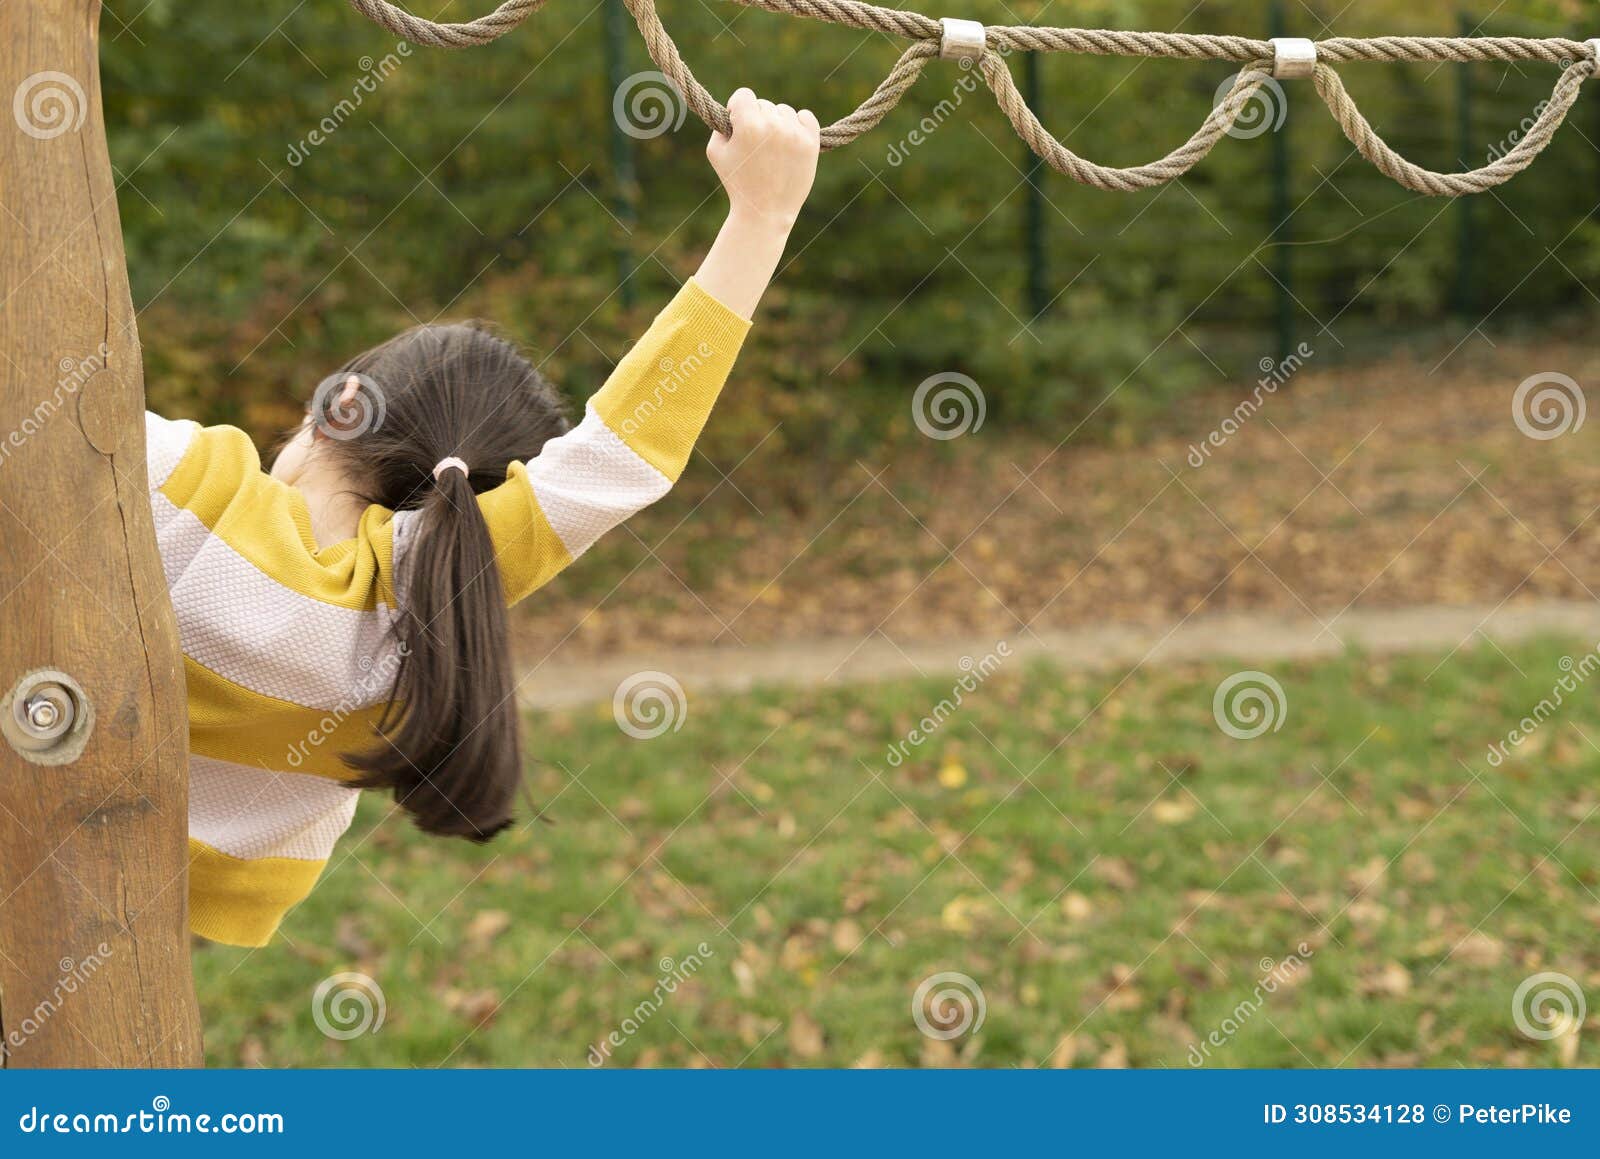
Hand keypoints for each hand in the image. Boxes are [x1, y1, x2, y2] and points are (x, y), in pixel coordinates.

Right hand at [706, 88, 820, 231]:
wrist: (765, 212)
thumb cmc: (737, 183)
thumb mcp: (715, 152)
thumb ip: (720, 124)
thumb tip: (733, 110)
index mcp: (748, 125)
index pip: (743, 94)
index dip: (737, 108)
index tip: (738, 123)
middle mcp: (773, 126)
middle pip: (763, 104)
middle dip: (757, 120)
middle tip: (755, 146)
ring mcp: (794, 134)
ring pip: (784, 111)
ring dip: (777, 124)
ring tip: (772, 149)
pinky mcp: (811, 143)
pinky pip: (806, 117)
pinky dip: (799, 124)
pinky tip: (791, 139)